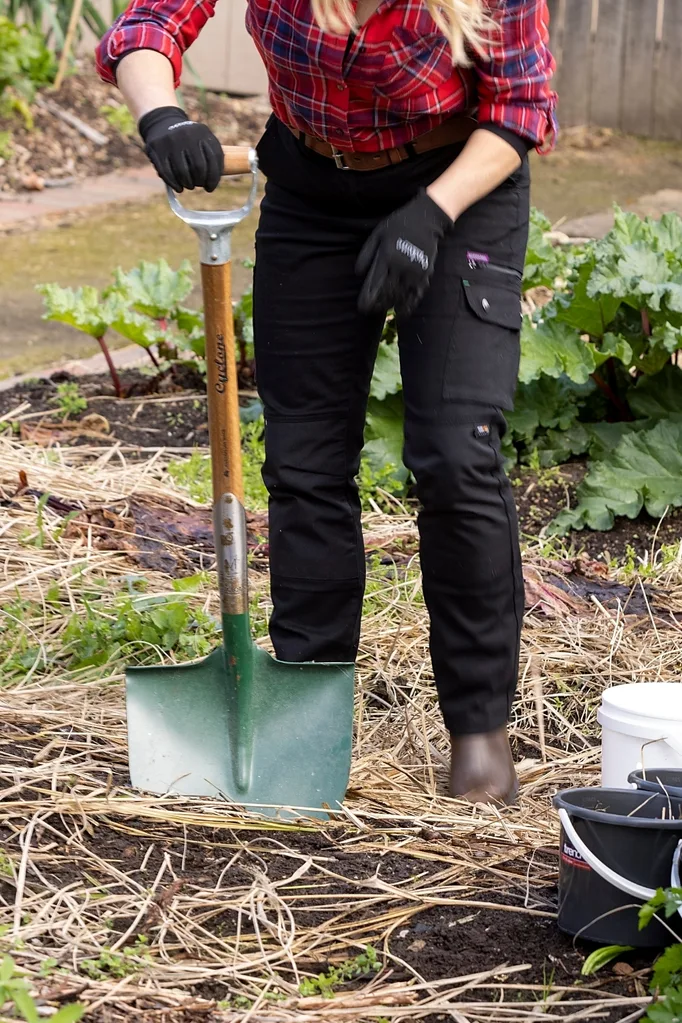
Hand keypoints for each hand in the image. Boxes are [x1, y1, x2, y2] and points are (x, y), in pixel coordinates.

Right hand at [138, 106, 223, 191]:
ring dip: (188, 184)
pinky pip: (167, 173)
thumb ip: (211, 155)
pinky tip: (179, 188)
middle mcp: (187, 135)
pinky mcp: (156, 148)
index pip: (214, 159)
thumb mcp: (201, 139)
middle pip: (199, 167)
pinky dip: (174, 184)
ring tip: (189, 186)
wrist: (162, 123)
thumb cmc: (188, 140)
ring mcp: (170, 141)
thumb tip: (215, 179)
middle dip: (200, 181)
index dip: (214, 178)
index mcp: (202, 132)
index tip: (210, 188)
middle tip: (199, 185)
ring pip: (183, 172)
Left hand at [356, 190, 452, 315]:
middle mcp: (400, 266)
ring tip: (386, 310)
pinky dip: (409, 305)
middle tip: (373, 310)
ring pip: (402, 296)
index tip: (362, 308)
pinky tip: (403, 312)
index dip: (368, 299)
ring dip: (393, 306)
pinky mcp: (425, 273)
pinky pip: (416, 294)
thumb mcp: (377, 234)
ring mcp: (414, 271)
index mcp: (386, 257)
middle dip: (379, 304)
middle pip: (387, 293)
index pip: (374, 284)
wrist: (426, 218)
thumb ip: (366, 253)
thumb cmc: (398, 225)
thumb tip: (358, 274)